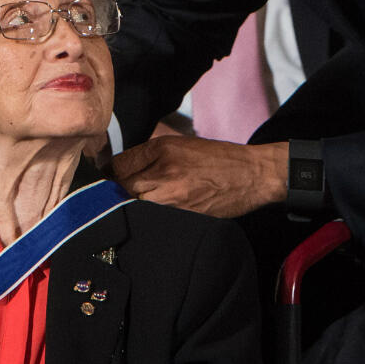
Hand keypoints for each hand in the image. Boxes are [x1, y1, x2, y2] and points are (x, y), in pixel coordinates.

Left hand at [111, 136, 287, 217]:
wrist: (252, 175)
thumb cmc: (218, 158)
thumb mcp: (183, 144)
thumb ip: (151, 155)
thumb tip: (121, 169)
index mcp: (163, 149)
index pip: (118, 165)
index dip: (112, 173)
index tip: (112, 179)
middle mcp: (164, 171)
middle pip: (122, 187)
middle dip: (121, 191)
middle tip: (126, 194)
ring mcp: (173, 196)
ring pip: (135, 205)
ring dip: (135, 206)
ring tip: (144, 204)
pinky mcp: (182, 216)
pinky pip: (154, 218)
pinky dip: (151, 218)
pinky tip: (158, 215)